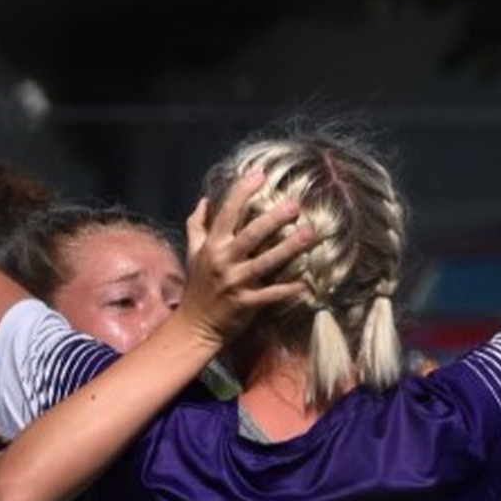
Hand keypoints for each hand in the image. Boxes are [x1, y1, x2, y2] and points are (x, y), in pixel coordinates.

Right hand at [177, 173, 311, 345]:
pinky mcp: (246, 303)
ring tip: (309, 233)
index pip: (227, 213)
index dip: (243, 192)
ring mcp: (235, 282)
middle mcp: (223, 261)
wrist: (194, 326)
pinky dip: (288, 289)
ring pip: (266, 261)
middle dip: (273, 218)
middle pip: (251, 234)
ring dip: (289, 247)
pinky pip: (271, 294)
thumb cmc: (197, 286)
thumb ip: (197, 225)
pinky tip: (306, 282)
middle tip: (295, 204)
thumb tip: (204, 199)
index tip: (260, 175)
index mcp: (212, 245)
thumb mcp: (192, 253)